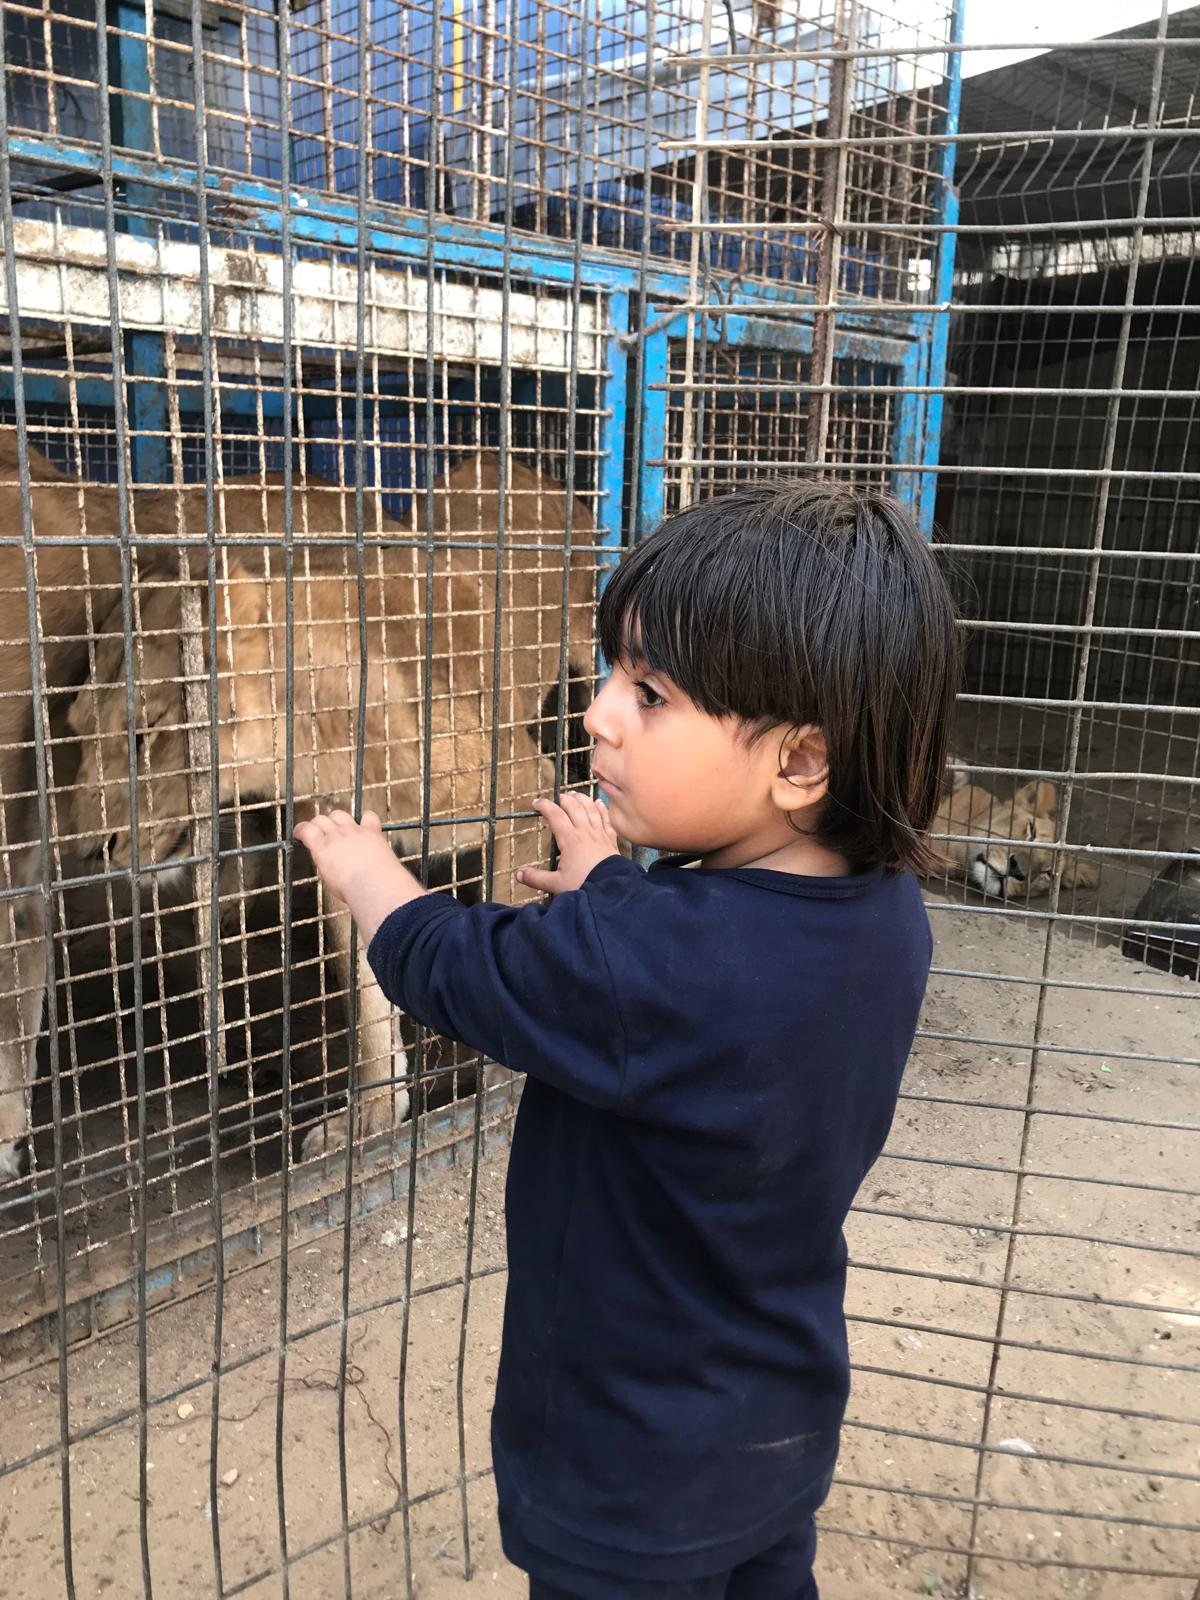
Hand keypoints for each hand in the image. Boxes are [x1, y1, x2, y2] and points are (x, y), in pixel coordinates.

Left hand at [293, 809, 423, 944]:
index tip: (359, 824)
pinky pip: (307, 830)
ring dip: (317, 824)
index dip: (362, 820)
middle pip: (341, 815)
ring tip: (311, 830)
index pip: (368, 818)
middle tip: (329, 829)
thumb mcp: (391, 876)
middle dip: (335, 820)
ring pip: (323, 819)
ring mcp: (337, 836)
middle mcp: (354, 832)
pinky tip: (298, 833)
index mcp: (373, 837)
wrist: (372, 880)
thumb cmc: (384, 884)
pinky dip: (301, 829)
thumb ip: (393, 880)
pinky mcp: (322, 845)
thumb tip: (407, 898)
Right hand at [518, 792, 620, 896]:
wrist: (611, 890)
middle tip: (557, 797)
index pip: (555, 815)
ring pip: (591, 809)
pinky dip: (602, 809)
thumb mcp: (556, 884)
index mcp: (570, 839)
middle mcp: (585, 832)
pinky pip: (606, 819)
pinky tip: (599, 803)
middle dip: (564, 799)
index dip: (545, 806)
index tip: (536, 803)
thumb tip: (518, 874)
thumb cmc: (583, 886)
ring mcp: (600, 834)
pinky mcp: (611, 840)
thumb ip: (536, 878)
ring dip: (582, 799)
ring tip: (575, 794)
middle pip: (574, 807)